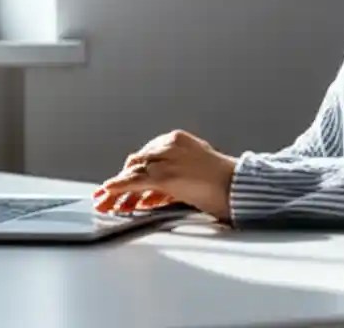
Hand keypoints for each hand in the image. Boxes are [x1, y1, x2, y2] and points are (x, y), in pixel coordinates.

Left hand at [92, 130, 236, 221]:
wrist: (239, 187)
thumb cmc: (223, 186)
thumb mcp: (193, 176)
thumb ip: (170, 182)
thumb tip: (147, 197)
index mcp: (177, 141)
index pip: (146, 156)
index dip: (131, 174)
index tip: (120, 188)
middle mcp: (169, 145)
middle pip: (136, 163)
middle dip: (121, 183)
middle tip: (107, 199)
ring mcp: (166, 158)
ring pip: (132, 172)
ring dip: (116, 190)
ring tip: (104, 203)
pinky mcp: (165, 175)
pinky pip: (133, 180)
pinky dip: (117, 187)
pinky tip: (106, 193)